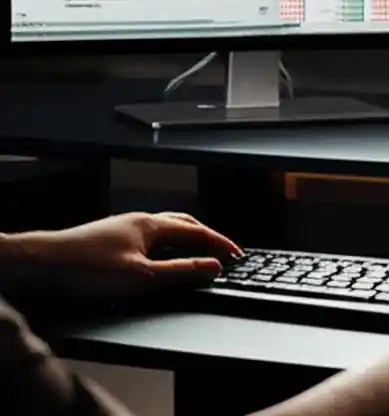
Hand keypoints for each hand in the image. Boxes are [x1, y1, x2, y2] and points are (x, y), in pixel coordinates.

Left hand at [5, 212, 241, 299]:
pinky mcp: (111, 241)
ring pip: (165, 229)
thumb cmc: (85, 267)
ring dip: (186, 239)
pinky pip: (150, 238)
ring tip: (198, 253)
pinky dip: (166, 246)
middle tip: (223, 251)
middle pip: (184, 223)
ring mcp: (124, 229)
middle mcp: (139, 221)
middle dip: (207, 236)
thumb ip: (180, 272)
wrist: (41, 264)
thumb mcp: (141, 277)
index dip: (220, 244)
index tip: (237, 255)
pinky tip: (160, 259)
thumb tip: (212, 267)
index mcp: (151, 225)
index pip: (198, 231)